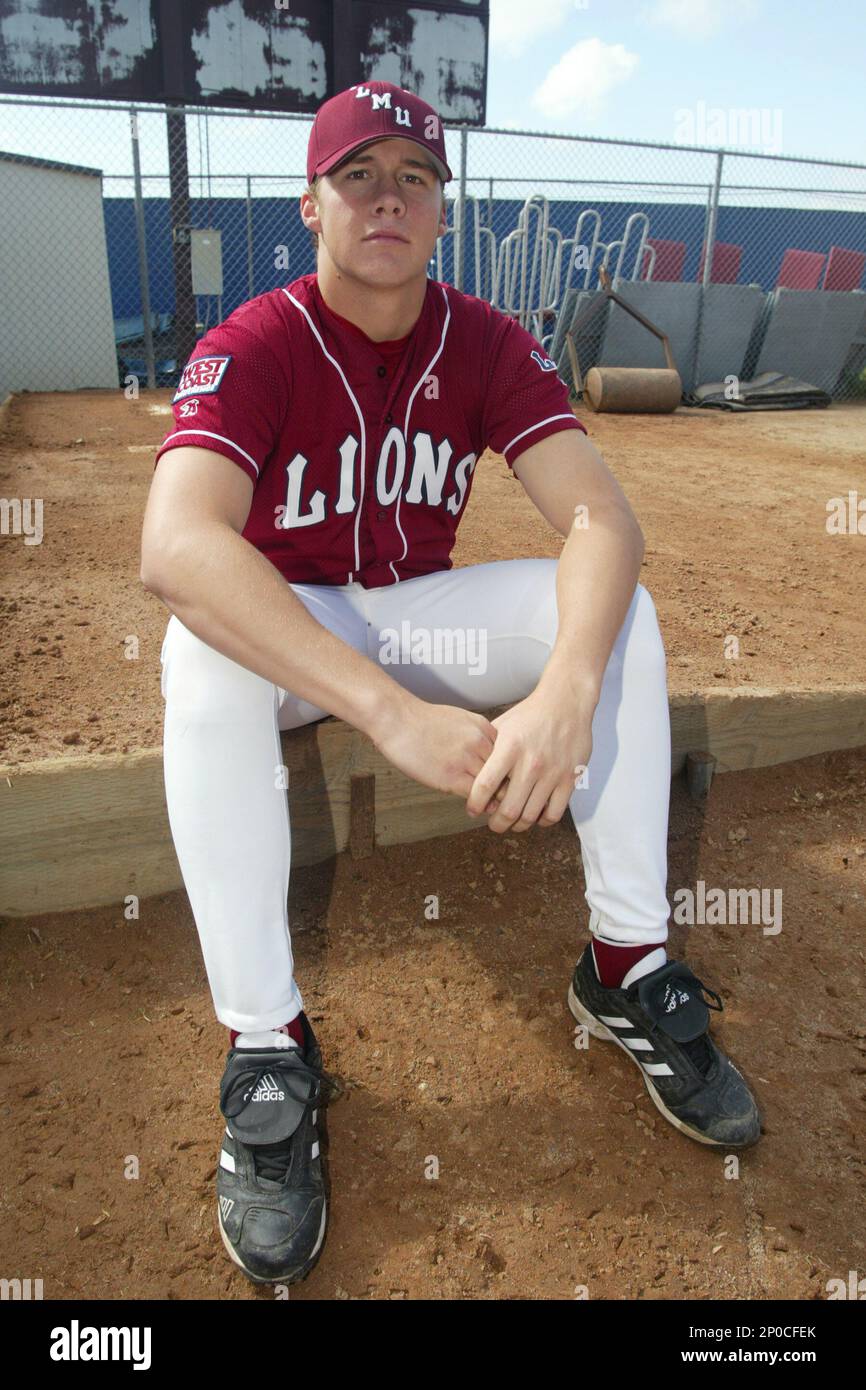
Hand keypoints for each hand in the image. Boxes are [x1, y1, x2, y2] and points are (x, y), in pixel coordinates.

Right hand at [370, 696, 501, 801]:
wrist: (397, 719)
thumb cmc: (422, 720)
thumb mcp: (459, 719)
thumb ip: (476, 736)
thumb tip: (483, 757)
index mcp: (483, 728)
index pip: (508, 755)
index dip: (506, 771)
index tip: (502, 781)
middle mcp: (480, 742)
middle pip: (505, 772)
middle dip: (504, 787)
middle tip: (502, 801)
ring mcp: (466, 759)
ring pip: (492, 786)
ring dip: (491, 799)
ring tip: (489, 808)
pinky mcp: (451, 776)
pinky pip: (474, 796)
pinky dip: (477, 805)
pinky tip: (473, 808)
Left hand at [464, 688, 593, 833]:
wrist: (566, 702)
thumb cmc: (531, 714)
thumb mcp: (503, 725)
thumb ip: (487, 749)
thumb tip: (470, 770)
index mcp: (510, 748)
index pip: (485, 785)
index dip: (475, 804)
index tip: (473, 810)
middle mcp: (531, 763)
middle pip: (508, 808)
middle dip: (496, 824)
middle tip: (493, 824)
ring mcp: (552, 773)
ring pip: (531, 815)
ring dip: (518, 825)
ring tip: (513, 823)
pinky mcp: (570, 778)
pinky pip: (554, 813)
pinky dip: (542, 821)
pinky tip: (536, 816)